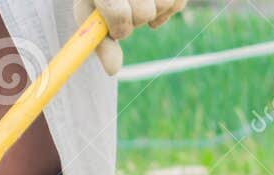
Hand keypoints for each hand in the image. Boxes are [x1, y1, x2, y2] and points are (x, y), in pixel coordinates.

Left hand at [73, 1, 187, 75]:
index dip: (120, 29)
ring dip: (153, 13)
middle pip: (143, 12)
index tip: (116, 30)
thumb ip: (103, 43)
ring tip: (140, 5)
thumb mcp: (95, 17)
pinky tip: (154, 3)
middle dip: (136, 20)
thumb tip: (112, 69)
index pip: (119, 13)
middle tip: (128, 11)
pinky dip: (167, 11)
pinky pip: (178, 3)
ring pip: (162, 4)